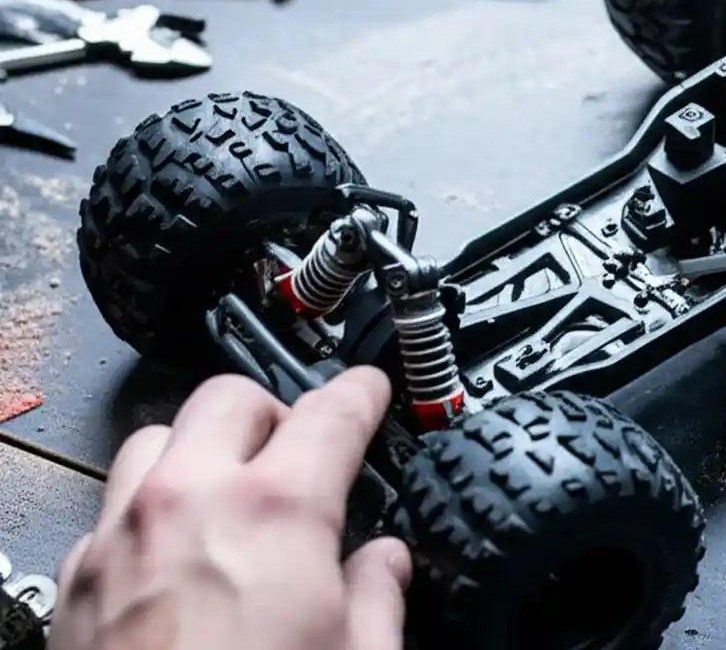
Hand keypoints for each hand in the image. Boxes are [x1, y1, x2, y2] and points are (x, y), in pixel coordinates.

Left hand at [48, 368, 410, 649]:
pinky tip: (180, 552)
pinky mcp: (77, 583)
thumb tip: (383, 566)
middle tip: (306, 447)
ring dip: (204, 449)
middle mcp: (189, 504)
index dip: (361, 394)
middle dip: (277, 411)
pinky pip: (114, 508)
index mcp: (276, 513)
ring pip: (158, 439)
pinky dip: (153, 507)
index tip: (369, 392)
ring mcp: (122, 538)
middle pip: (230, 399)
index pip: (331, 413)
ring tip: (237, 490)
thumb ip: (377, 598)